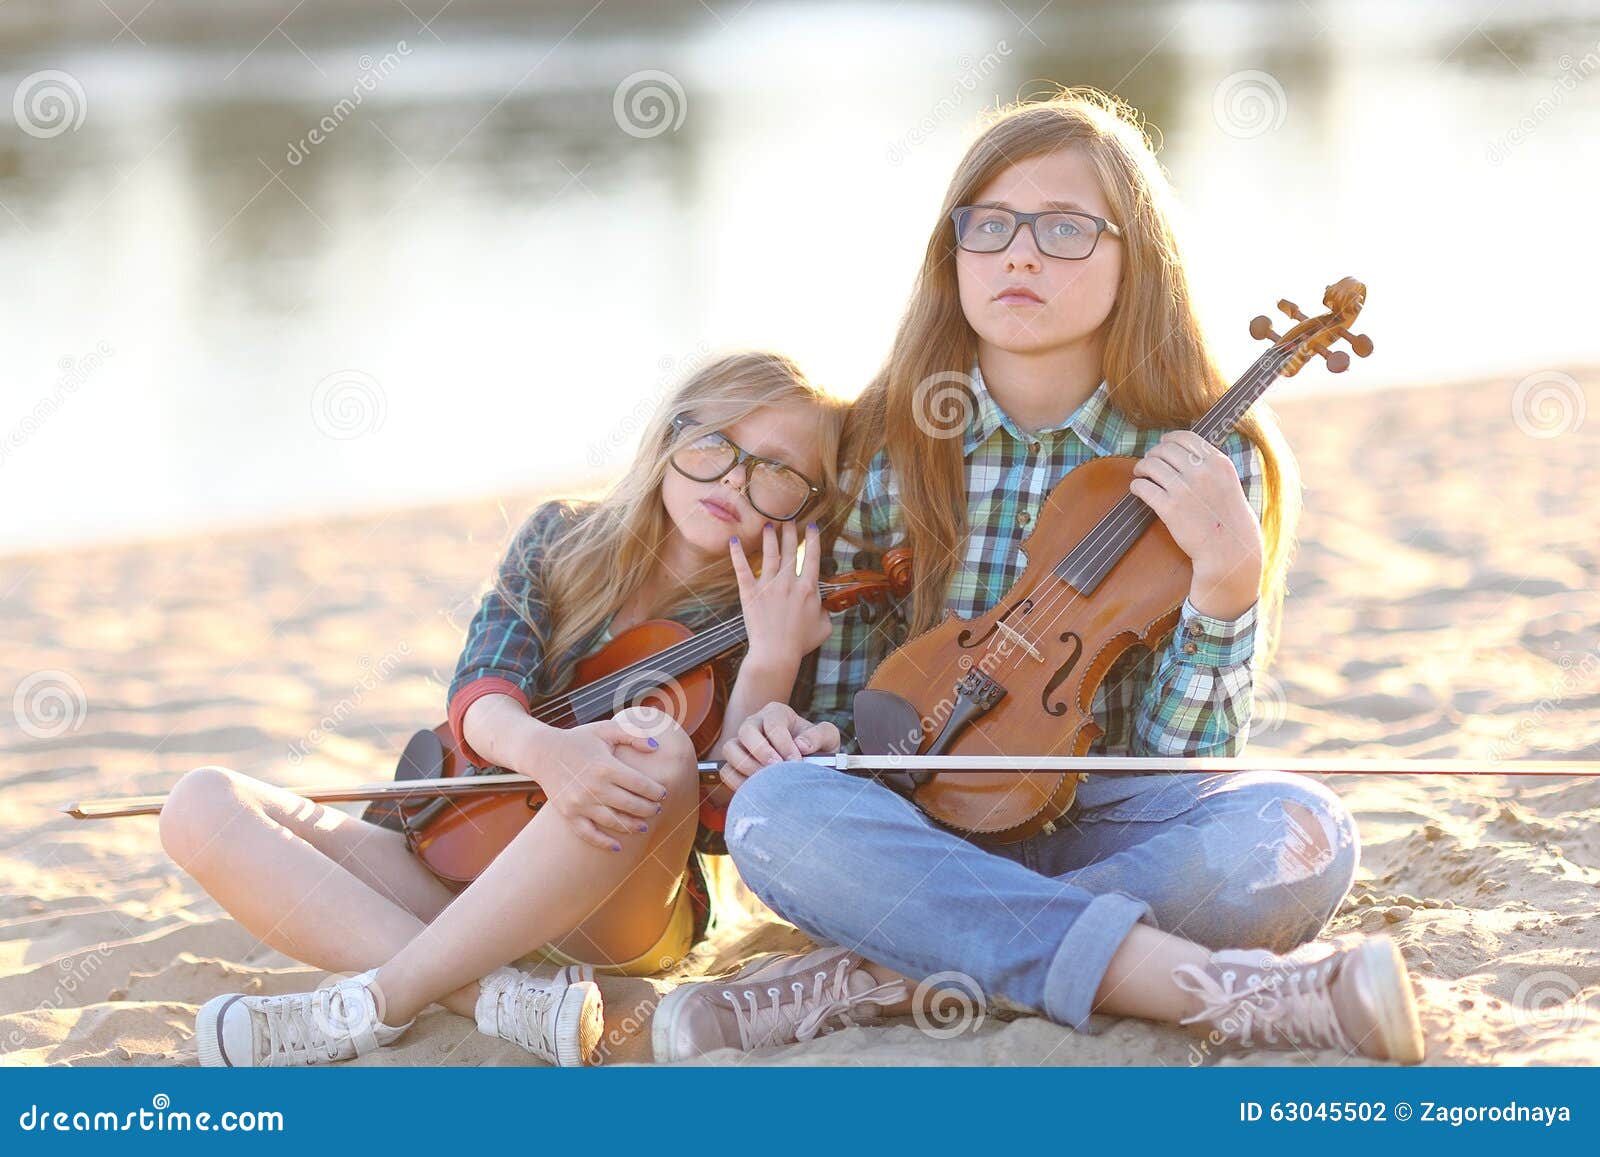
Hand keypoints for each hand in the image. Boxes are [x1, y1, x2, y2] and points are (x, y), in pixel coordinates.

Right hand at [522, 719, 671, 851]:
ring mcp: (580, 803)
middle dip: (649, 809)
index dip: (656, 792)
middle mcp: (594, 787)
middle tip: (656, 809)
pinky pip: (588, 834)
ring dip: (633, 826)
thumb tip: (656, 746)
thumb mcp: (606, 729)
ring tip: (643, 826)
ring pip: (614, 822)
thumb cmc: (578, 739)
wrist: (542, 752)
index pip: (641, 785)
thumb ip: (633, 735)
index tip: (663, 793)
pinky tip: (618, 847)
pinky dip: (604, 843)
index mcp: (606, 767)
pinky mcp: (568, 814)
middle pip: (631, 805)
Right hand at [719, 701, 838, 792]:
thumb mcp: (827, 737)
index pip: (773, 723)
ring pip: (730, 749)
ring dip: (747, 766)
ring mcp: (741, 744)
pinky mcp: (734, 764)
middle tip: (777, 769)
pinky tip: (757, 789)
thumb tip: (801, 746)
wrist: (808, 765)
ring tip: (767, 780)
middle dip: (762, 752)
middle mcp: (754, 724)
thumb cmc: (816, 748)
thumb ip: (819, 735)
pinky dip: (738, 781)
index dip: (783, 743)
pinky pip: (726, 771)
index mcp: (776, 713)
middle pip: (746, 731)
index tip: (796, 761)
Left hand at [729, 521, 831, 673]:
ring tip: (768, 524)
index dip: (812, 539)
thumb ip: (826, 612)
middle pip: (791, 550)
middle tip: (789, 519)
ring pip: (770, 554)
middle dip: (790, 532)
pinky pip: (742, 569)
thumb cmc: (800, 643)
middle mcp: (789, 581)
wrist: (776, 653)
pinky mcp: (750, 592)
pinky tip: (733, 541)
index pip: (812, 557)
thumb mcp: (823, 627)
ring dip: (769, 537)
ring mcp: (768, 585)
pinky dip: (737, 554)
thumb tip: (824, 605)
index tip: (811, 526)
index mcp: (808, 588)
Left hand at [1129, 431, 1262, 605]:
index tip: (1162, 445)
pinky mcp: (1169, 508)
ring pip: (1151, 465)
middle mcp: (1201, 472)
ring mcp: (1185, 489)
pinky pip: (1143, 487)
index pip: (1185, 437)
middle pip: (1164, 449)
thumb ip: (1210, 466)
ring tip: (1140, 474)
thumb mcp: (1229, 482)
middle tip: (1148, 463)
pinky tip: (1137, 489)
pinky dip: (1136, 486)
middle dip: (1153, 454)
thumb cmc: (1229, 519)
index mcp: (1218, 462)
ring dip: (1141, 468)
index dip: (1168, 439)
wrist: (1229, 550)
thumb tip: (1185, 453)